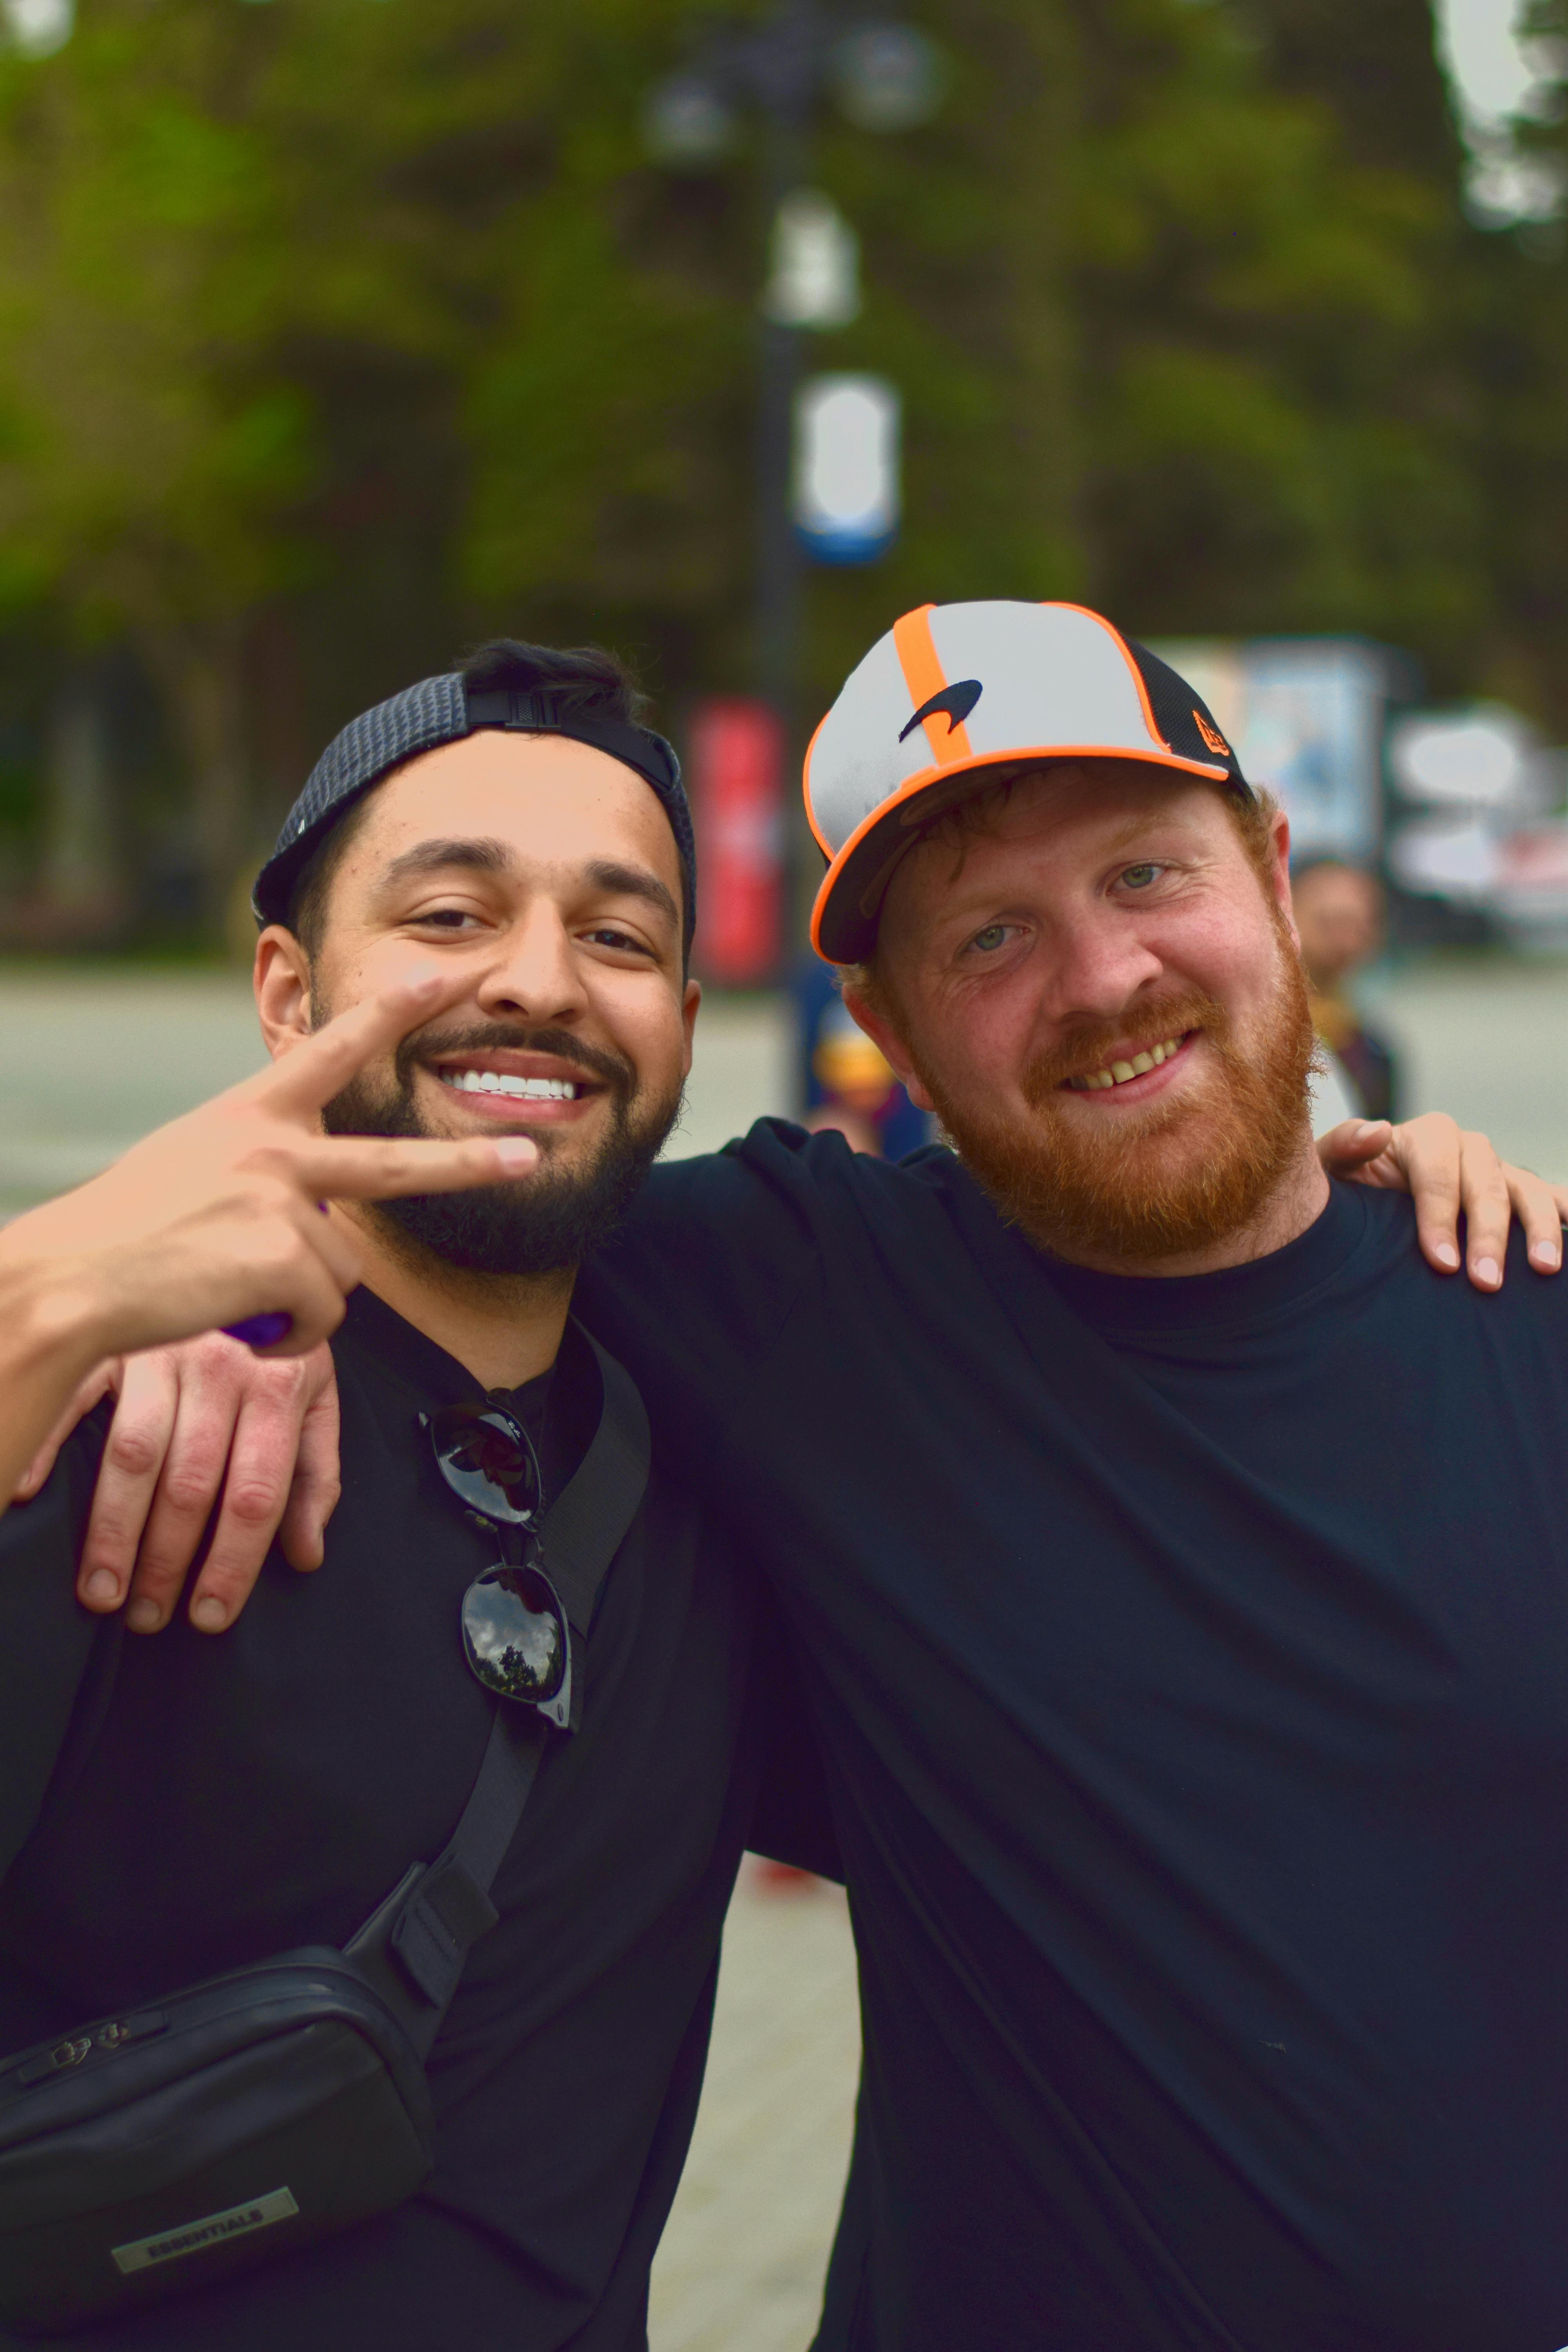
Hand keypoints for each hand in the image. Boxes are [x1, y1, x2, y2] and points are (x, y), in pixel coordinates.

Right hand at [0, 968, 535, 1366]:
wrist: (70, 1279)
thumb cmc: (126, 1234)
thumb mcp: (193, 1169)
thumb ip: (259, 1168)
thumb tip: (315, 1211)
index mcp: (250, 1116)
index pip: (331, 1050)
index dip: (392, 1013)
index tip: (442, 978)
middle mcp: (272, 1146)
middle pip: (394, 1163)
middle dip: (468, 1166)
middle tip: (526, 1156)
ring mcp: (280, 1199)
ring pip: (344, 1272)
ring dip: (299, 1301)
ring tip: (232, 1294)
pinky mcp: (283, 1255)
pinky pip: (323, 1315)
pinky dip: (286, 1335)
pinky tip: (234, 1319)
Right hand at [16, 1339, 340, 1634]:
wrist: (253, 1251)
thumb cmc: (279, 1343)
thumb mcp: (319, 1398)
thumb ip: (316, 1476)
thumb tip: (306, 1554)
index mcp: (280, 1387)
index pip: (255, 1493)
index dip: (233, 1563)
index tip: (210, 1616)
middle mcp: (221, 1369)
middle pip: (190, 1484)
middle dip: (166, 1562)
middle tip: (146, 1617)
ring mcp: (163, 1351)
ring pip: (134, 1455)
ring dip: (114, 1532)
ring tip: (102, 1591)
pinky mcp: (115, 1340)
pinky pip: (77, 1398)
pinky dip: (48, 1446)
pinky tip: (29, 1495)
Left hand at [1317, 1114, 1566, 1287]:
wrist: (1363, 1209)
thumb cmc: (1346, 1193)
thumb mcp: (1331, 1171)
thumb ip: (1343, 1147)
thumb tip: (1376, 1132)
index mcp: (1424, 1138)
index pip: (1438, 1171)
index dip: (1440, 1215)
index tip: (1441, 1263)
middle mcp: (1467, 1149)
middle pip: (1486, 1183)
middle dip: (1489, 1234)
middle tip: (1486, 1282)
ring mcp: (1496, 1172)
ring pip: (1525, 1190)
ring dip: (1538, 1229)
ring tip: (1545, 1270)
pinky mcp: (1516, 1194)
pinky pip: (1549, 1198)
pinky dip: (1564, 1211)